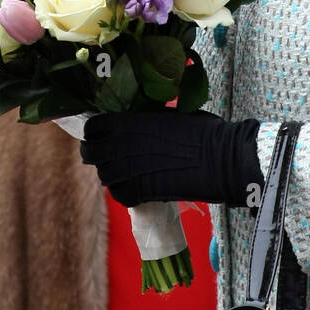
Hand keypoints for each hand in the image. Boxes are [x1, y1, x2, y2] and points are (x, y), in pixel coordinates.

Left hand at [80, 108, 264, 208]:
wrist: (218, 159)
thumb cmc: (201, 130)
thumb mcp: (167, 115)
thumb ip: (143, 119)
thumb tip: (136, 122)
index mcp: (126, 122)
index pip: (92, 127)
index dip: (95, 131)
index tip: (102, 135)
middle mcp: (119, 146)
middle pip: (90, 153)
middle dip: (96, 154)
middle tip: (110, 157)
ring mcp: (126, 171)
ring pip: (104, 176)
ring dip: (112, 175)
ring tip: (128, 174)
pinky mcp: (138, 193)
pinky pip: (120, 195)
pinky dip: (126, 193)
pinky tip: (138, 189)